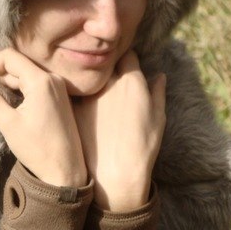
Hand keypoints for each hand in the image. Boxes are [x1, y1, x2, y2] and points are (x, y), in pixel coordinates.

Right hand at [0, 48, 86, 187]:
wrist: (65, 171)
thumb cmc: (37, 149)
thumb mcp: (7, 122)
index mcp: (41, 81)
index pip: (10, 56)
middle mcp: (53, 79)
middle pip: (18, 65)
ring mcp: (59, 88)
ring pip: (26, 76)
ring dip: (9, 85)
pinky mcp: (60, 98)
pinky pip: (36, 85)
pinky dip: (21, 91)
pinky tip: (12, 108)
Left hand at [73, 50, 165, 211]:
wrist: (113, 175)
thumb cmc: (142, 149)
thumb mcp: (158, 120)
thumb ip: (158, 93)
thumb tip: (159, 76)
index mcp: (131, 81)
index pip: (126, 55)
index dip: (126, 59)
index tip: (125, 65)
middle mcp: (107, 83)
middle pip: (104, 63)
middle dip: (106, 65)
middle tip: (107, 77)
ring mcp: (86, 95)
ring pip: (86, 77)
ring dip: (89, 80)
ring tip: (93, 93)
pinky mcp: (70, 109)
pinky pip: (72, 94)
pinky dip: (74, 96)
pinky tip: (78, 108)